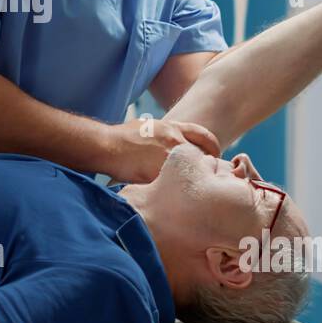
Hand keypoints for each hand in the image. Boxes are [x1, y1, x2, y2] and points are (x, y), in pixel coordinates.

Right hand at [105, 117, 221, 183]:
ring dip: (192, 182)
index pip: (205, 136)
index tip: (215, 156)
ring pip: (190, 173)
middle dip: (206, 168)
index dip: (214, 148)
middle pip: (202, 157)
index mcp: (173, 128)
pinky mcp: (157, 174)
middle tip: (205, 178)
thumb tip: (173, 139)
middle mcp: (174, 141)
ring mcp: (166, 158)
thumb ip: (166, 132)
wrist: (106, 145)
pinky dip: (175, 191)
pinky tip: (173, 196)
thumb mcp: (148, 126)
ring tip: (190, 190)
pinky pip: (174, 185)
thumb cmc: (123, 136)